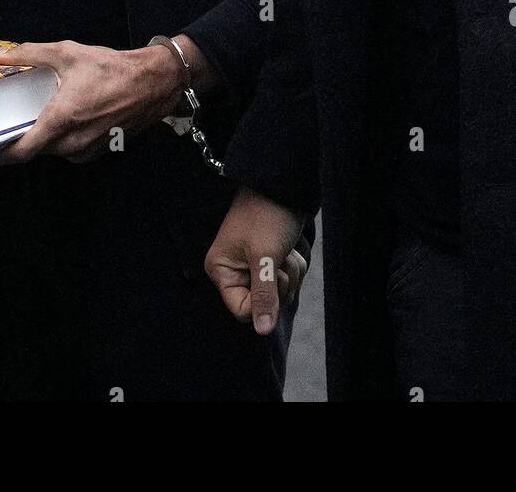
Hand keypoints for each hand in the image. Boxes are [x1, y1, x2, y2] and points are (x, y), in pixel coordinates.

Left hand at [0, 39, 185, 164]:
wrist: (155, 82)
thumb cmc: (114, 68)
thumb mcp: (68, 54)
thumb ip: (29, 55)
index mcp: (62, 120)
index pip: (20, 152)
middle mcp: (73, 142)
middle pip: (33, 150)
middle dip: (19, 138)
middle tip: (8, 121)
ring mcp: (86, 150)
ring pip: (52, 150)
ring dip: (42, 136)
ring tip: (40, 113)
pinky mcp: (98, 150)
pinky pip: (69, 149)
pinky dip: (61, 137)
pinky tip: (66, 116)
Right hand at [205, 187, 308, 334]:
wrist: (284, 185)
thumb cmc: (268, 215)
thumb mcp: (265, 256)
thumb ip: (263, 295)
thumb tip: (262, 331)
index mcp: (221, 270)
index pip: (242, 310)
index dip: (263, 301)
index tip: (272, 278)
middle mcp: (234, 270)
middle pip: (264, 303)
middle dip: (280, 282)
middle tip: (279, 257)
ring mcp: (253, 266)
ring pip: (280, 292)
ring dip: (290, 272)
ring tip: (284, 248)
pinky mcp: (270, 260)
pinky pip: (287, 279)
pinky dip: (294, 264)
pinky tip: (290, 247)